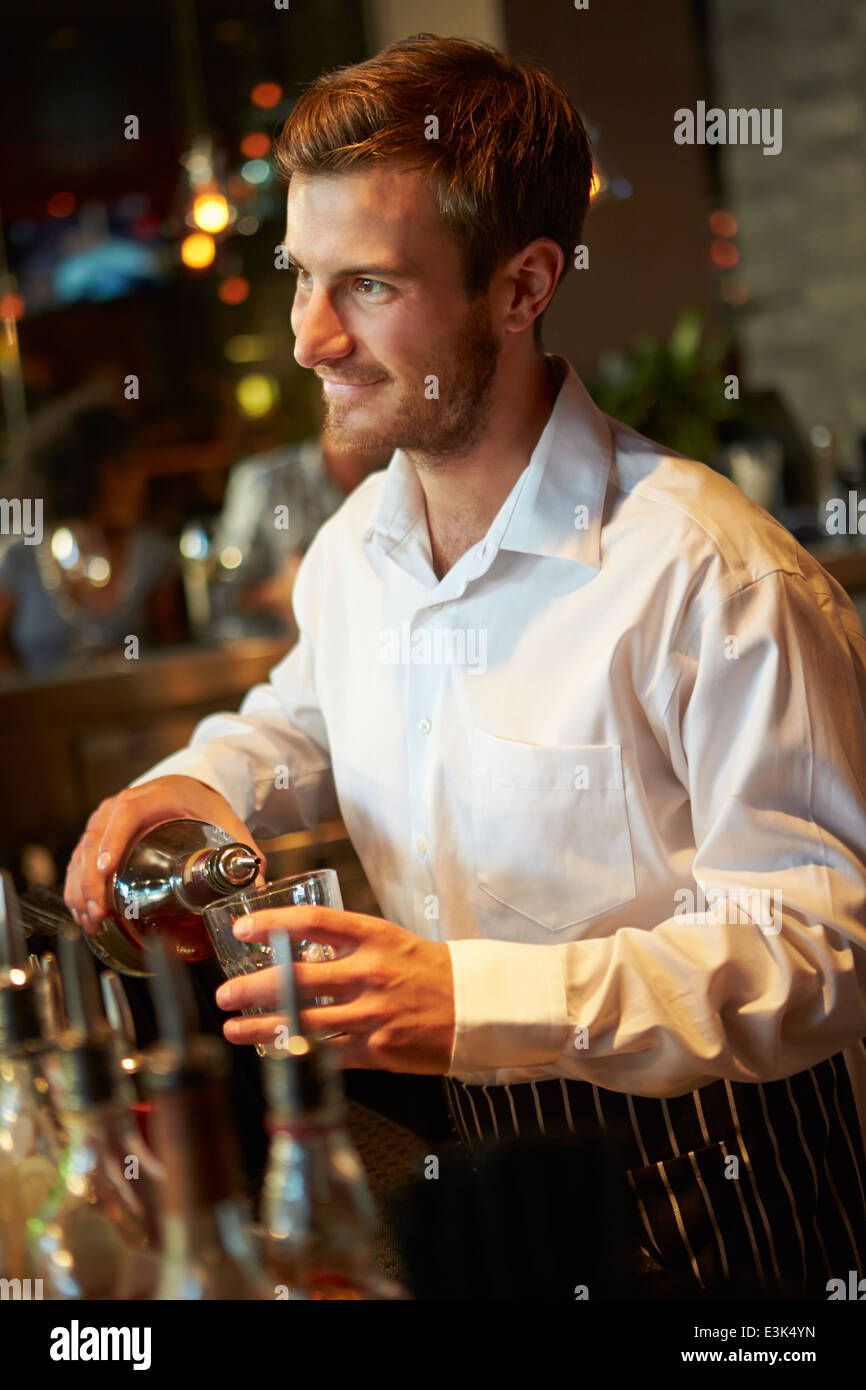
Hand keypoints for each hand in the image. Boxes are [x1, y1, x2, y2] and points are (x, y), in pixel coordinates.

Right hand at [63, 775, 265, 932]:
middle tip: (100, 912)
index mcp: (153, 797)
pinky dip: (77, 886)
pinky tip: (83, 912)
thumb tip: (258, 887)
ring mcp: (105, 820)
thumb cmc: (205, 805)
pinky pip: (79, 860)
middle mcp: (121, 805)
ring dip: (80, 888)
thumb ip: (243, 852)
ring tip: (91, 921)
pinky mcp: (98, 836)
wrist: (190, 788)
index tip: (108, 870)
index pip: (125, 815)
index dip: (112, 841)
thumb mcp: (226, 823)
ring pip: (82, 853)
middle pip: (95, 839)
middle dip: (92, 880)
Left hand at [214, 907, 455, 1073]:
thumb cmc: (428, 970)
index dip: (275, 925)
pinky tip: (276, 1053)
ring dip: (263, 1027)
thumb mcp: (390, 941)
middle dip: (254, 988)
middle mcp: (370, 974)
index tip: (243, 929)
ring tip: (233, 1028)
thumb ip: (346, 944)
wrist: (475, 1005)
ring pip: (305, 1023)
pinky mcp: (379, 1050)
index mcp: (374, 939)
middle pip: (299, 978)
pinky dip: (298, 1054)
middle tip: (226, 993)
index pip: (315, 923)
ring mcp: (373, 1015)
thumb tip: (296, 946)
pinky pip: (329, 1054)